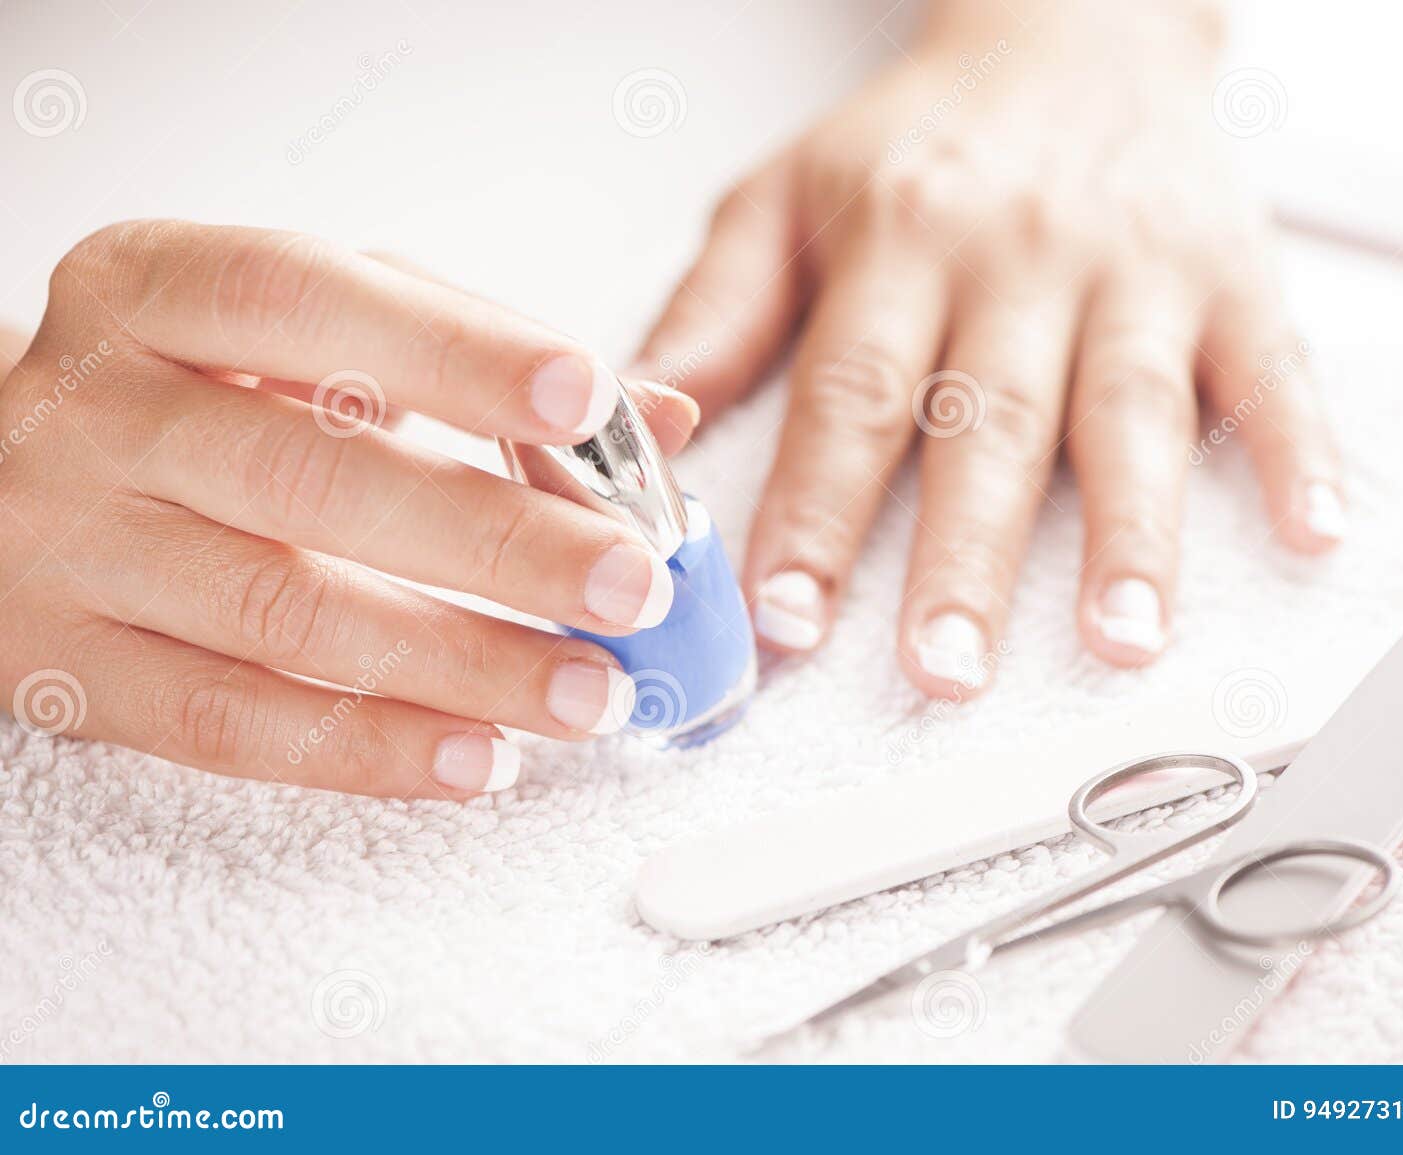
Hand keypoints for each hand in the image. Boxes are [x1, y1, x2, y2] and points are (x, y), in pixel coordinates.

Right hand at [0, 220, 697, 797]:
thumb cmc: (190, 395)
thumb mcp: (307, 335)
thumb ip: (472, 356)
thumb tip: (654, 420)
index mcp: (158, 289)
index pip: (307, 298)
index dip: (456, 351)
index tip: (589, 402)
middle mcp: (101, 409)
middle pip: (311, 475)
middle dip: (496, 539)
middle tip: (629, 582)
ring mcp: (71, 543)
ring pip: (284, 612)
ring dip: (461, 661)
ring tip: (589, 692)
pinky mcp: (67, 665)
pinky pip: (228, 721)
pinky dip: (366, 749)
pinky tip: (476, 758)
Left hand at [633, 0, 1340, 696]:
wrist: (1072, 31)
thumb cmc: (925, 140)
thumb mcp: (787, 197)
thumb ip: (716, 311)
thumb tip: (643, 418)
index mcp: (898, 237)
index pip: (850, 394)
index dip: (817, 511)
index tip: (789, 616)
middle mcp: (1017, 255)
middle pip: (987, 422)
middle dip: (963, 557)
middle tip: (944, 670)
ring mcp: (1134, 265)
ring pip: (1129, 411)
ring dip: (1132, 534)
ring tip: (1119, 638)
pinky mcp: (1231, 270)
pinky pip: (1273, 365)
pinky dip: (1299, 449)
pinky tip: (1307, 529)